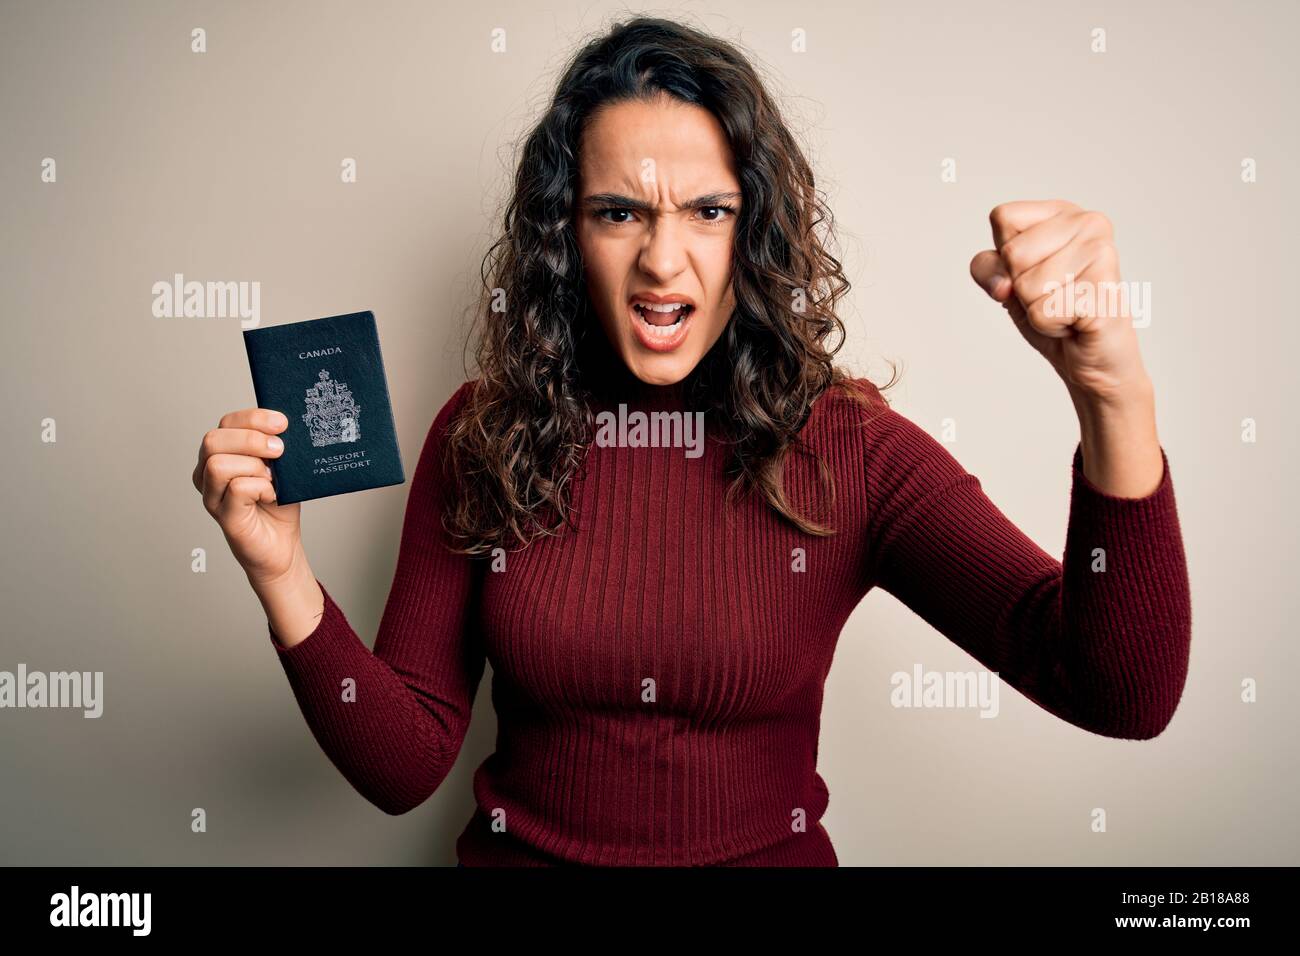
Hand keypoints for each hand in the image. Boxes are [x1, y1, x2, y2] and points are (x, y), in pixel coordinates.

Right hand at [192, 408, 303, 586]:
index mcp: (220, 454)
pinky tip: (271, 496)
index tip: (282, 423)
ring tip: (273, 480)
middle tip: (279, 451)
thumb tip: (283, 425)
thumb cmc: (278, 504)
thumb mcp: (280, 467)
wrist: (282, 545)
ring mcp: (211, 495)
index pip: (226, 423)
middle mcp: (206, 473)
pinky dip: (261, 488)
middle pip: (213, 440)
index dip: (253, 418)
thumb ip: (274, 446)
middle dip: (251, 440)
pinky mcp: (223, 515)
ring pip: (218, 464)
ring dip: (254, 467)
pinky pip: (237, 488)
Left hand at [970, 199, 1149, 403]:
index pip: (1003, 217)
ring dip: (1038, 309)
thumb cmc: (1055, 312)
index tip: (1035, 270)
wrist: (1093, 358)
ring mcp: (1101, 253)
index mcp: (1064, 212)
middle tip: (1055, 296)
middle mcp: (1089, 223)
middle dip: (1022, 288)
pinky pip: (1043, 313)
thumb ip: (988, 269)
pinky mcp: (1104, 289)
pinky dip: (1051, 327)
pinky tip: (1076, 322)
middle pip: (1012, 254)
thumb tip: (1003, 285)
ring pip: (1026, 286)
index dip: (1005, 255)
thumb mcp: (1008, 284)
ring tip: (1067, 309)